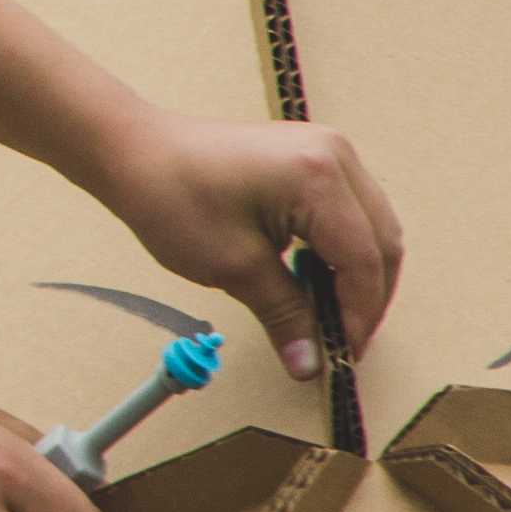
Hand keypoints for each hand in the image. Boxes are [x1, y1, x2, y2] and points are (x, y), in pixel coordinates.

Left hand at [88, 107, 405, 380]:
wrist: (129, 151)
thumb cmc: (171, 197)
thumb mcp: (234, 267)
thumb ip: (285, 315)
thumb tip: (310, 363)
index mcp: (319, 178)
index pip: (364, 261)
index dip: (359, 315)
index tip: (344, 355)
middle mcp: (336, 155)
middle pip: (380, 242)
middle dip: (367, 297)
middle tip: (343, 341)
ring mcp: (327, 149)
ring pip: (372, 226)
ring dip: (358, 274)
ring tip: (330, 316)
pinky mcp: (312, 155)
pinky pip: (349, 210)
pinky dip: (342, 248)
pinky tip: (317, 279)